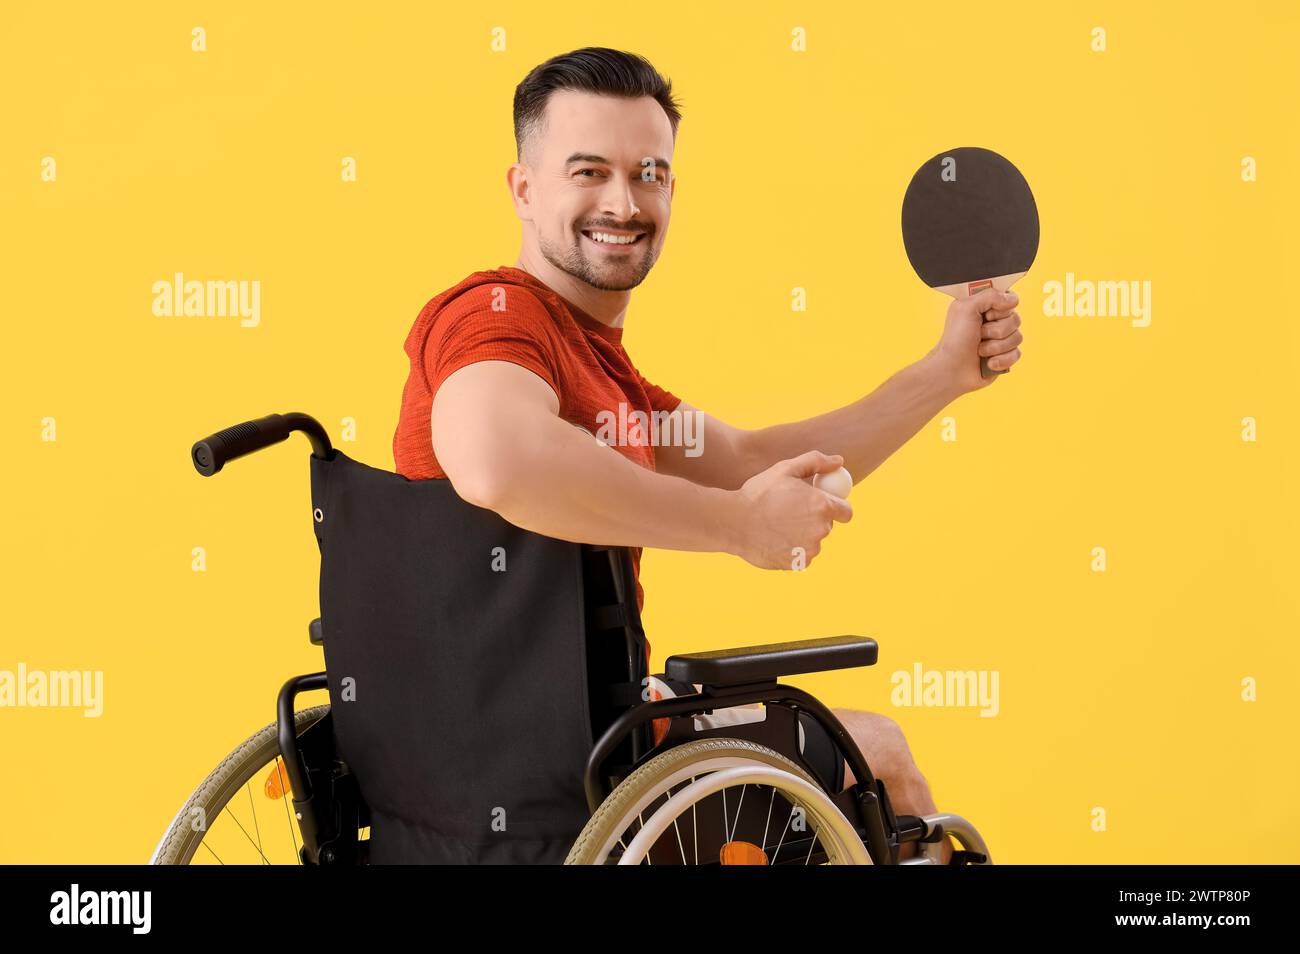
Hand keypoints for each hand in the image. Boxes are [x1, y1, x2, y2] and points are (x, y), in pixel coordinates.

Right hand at [730, 451, 852, 569]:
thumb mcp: (785, 469)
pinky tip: (774, 539)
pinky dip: (792, 550)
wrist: (733, 522)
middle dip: (814, 520)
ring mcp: (810, 549)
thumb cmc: (758, 493)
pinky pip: (801, 556)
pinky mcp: (797, 564)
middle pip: (828, 526)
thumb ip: (816, 461)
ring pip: (814, 542)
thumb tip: (839, 462)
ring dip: (803, 535)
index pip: (846, 511)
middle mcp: (821, 529)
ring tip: (778, 525)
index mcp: (822, 505)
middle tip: (791, 513)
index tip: (822, 505)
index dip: (836, 507)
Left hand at [925, 288, 1022, 394]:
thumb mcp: (967, 308)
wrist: (952, 369)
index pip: (1010, 299)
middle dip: (996, 330)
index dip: (1001, 309)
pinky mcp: (1005, 356)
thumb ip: (990, 295)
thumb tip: (1012, 299)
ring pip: (1017, 337)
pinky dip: (1001, 360)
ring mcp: (1001, 339)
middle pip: (1016, 319)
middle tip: (979, 334)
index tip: (987, 315)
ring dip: (996, 346)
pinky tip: (988, 363)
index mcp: (985, 306)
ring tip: (980, 350)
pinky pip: (1017, 354)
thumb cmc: (955, 339)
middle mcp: (995, 321)